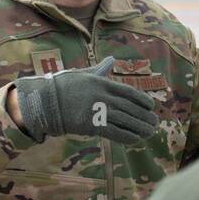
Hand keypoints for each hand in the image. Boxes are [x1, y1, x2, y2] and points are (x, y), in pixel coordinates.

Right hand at [13, 56, 158, 144]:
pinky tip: (135, 140)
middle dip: (144, 116)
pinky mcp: (90, 124)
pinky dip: (127, 136)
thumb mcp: (83, 74)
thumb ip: (100, 70)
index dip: (142, 100)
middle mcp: (102, 95)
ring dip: (140, 128)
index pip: (128, 91)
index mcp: (102, 82)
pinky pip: (113, 132)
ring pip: (125, 120)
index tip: (152, 106)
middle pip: (129, 107)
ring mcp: (96, 110)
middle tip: (155, 123)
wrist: (43, 101)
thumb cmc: (62, 86)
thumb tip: (111, 59)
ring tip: (150, 132)